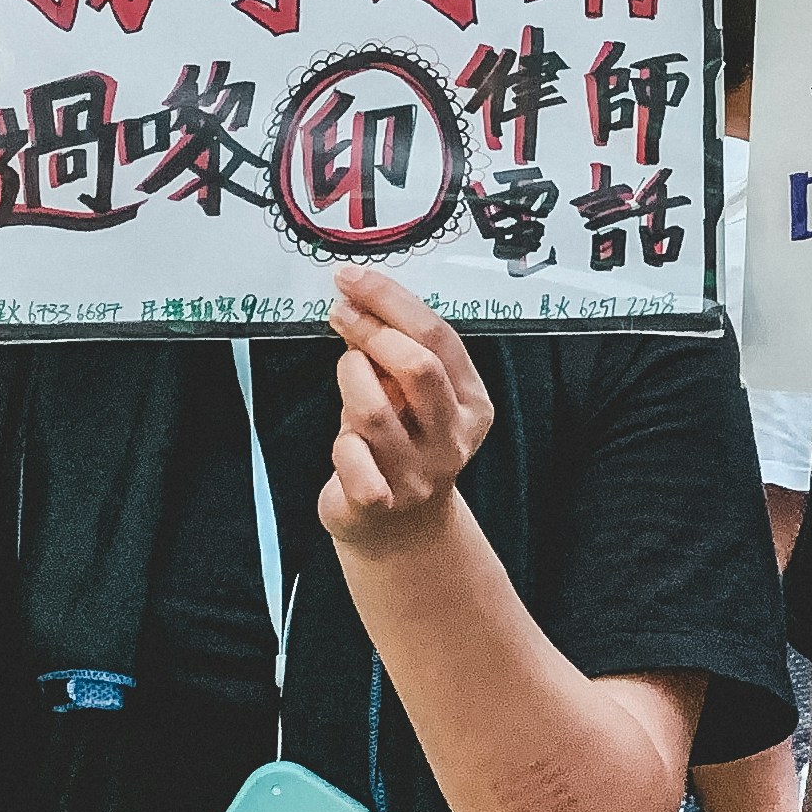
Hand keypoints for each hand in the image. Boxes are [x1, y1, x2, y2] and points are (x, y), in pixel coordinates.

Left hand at [318, 266, 492, 555]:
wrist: (399, 531)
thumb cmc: (401, 449)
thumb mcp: (412, 399)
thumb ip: (397, 357)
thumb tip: (360, 301)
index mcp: (471, 404)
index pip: (439, 338)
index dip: (390, 301)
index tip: (354, 280)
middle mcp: (452, 438)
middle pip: (418, 367)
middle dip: (372, 330)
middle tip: (341, 313)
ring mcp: (419, 473)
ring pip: (374, 409)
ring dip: (350, 379)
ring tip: (348, 376)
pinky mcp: (381, 501)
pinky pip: (350, 455)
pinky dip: (340, 442)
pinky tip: (346, 443)